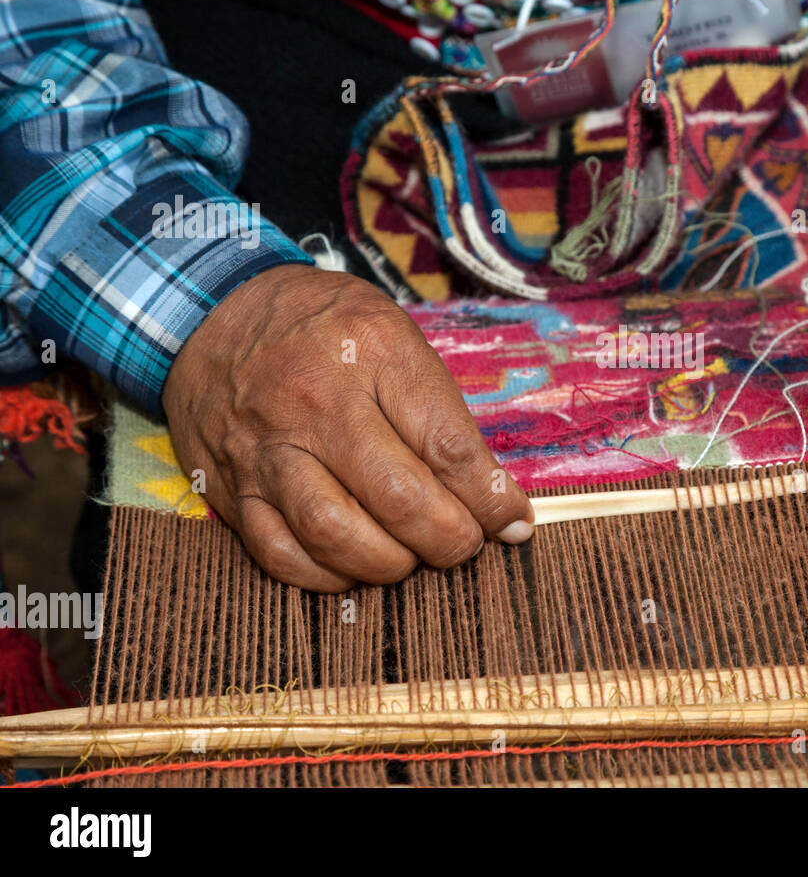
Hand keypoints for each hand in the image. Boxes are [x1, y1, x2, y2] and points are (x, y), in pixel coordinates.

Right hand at [162, 264, 533, 590]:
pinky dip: (328, 576)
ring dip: (391, 564)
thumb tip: (490, 489)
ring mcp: (269, 449)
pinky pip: (281, 554)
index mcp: (374, 353)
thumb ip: (439, 407)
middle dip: (449, 539)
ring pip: (337, 533)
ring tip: (412, 556)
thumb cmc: (323, 325)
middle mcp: (319, 402)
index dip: (491, 499)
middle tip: (465, 545)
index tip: (513, 521)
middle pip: (398, 497)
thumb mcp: (393, 333)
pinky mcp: (233, 486)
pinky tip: (354, 566)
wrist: (213, 311)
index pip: (448, 446)